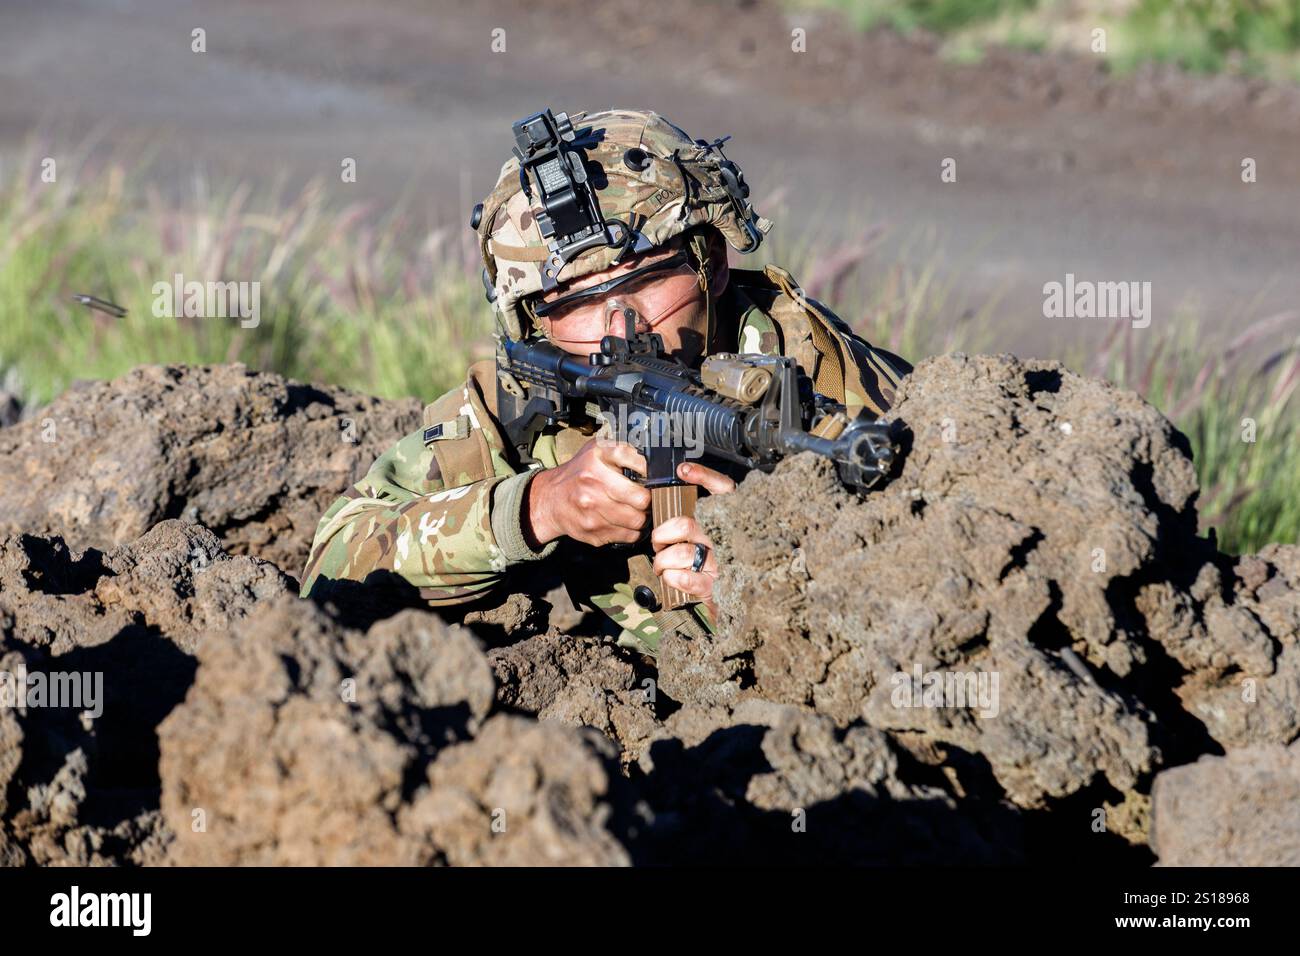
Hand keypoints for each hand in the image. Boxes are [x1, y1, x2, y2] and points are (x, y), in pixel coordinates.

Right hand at [524, 439, 650, 546]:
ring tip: (636, 510)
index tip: (651, 476)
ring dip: (642, 517)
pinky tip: (625, 521)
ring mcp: (592, 513)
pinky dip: (632, 531)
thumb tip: (653, 459)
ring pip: (637, 521)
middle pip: (641, 500)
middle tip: (644, 497)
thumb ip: (624, 451)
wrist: (551, 499)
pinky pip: (628, 536)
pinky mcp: (594, 533)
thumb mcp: (597, 450)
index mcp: (596, 461)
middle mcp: (593, 487)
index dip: (650, 472)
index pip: (637, 464)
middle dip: (648, 499)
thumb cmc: (580, 472)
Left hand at [650, 461, 736, 617]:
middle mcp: (721, 541)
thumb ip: (681, 523)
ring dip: (663, 561)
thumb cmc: (691, 571)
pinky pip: (687, 578)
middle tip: (658, 545)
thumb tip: (666, 500)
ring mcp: (718, 565)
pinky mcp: (713, 589)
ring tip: (661, 567)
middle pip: (687, 525)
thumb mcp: (688, 542)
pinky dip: (672, 578)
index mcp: (716, 525)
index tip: (683, 471)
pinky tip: (671, 579)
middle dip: (662, 535)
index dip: (706, 476)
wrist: (705, 611)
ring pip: (683, 552)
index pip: (723, 491)